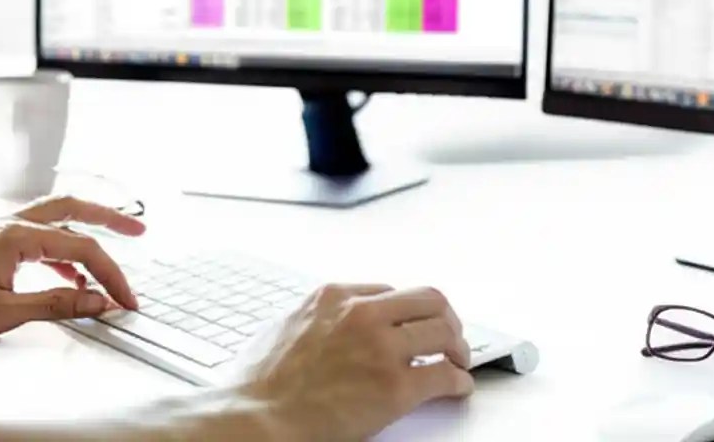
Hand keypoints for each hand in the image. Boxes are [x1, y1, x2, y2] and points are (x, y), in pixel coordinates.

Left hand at [0, 195, 144, 339]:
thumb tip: (99, 301)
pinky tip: (68, 275)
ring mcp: (0, 230)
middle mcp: (10, 225)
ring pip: (56, 216)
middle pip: (73, 208)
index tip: (126, 299)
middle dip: (110, 217)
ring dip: (87, 227)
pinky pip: (39, 235)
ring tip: (110, 248)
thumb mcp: (3, 312)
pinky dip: (62, 249)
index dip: (112, 274)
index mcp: (17, 237)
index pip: (83, 248)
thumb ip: (57, 304)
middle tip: (138, 228)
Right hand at [232, 284, 473, 441]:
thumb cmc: (255, 386)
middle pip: (429, 300)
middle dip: (445, 319)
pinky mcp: (396, 386)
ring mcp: (382, 348)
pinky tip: (458, 387)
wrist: (254, 420)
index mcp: (333, 297)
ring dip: (458, 348)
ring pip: (444, 332)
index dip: (407, 312)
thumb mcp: (280, 327)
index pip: (389, 292)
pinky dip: (459, 381)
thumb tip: (321, 324)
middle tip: (450, 338)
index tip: (414, 324)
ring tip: (459, 361)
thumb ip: (312, 319)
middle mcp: (362, 314)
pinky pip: (444, 376)